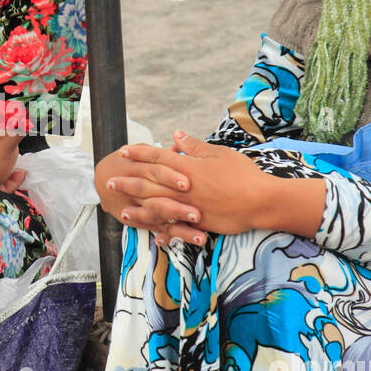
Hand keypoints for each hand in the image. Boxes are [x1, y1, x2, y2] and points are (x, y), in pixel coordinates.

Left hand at [103, 131, 277, 244]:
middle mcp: (184, 187)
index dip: (139, 154)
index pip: (157, 158)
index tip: (123, 152)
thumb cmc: (243, 174)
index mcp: (188, 167)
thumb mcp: (219, 154)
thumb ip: (195, 147)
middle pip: (150, 184)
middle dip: (128, 182)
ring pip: (157, 208)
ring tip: (120, 210)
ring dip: (137, 209)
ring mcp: (189, 207)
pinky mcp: (197, 223)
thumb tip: (175, 136)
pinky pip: (174, 228)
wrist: (261, 201)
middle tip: (109, 182)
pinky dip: (160, 230)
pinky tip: (149, 234)